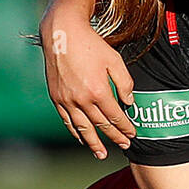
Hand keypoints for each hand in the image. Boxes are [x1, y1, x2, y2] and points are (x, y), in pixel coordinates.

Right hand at [40, 16, 135, 158]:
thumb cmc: (91, 45)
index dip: (125, 127)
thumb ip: (125, 83)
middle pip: (100, 125)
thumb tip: (129, 103)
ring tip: (101, 154)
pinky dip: (75, 132)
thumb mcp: (115, 60)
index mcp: (99, 91)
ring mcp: (67, 100)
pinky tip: (81, 138)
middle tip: (124, 145)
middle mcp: (82, 100)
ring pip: (82, 128)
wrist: (62, 35)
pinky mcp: (56, 98)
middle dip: (113, 137)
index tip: (132, 134)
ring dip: (93, 143)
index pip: (115, 117)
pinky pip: (67, 121)